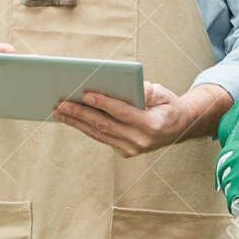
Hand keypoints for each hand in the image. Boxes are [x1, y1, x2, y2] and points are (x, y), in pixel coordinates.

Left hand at [53, 81, 190, 156]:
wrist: (179, 128)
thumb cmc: (167, 104)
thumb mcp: (162, 93)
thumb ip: (145, 91)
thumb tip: (124, 86)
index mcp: (152, 125)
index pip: (123, 113)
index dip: (104, 103)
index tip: (86, 94)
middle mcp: (141, 141)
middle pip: (105, 125)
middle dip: (81, 114)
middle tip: (61, 104)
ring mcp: (132, 150)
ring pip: (99, 134)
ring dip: (77, 123)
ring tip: (59, 112)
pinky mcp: (124, 152)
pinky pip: (101, 138)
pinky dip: (85, 128)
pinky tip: (71, 119)